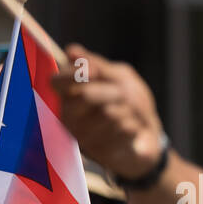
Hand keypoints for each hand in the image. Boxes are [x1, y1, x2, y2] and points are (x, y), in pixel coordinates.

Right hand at [52, 44, 165, 180]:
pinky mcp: (97, 152)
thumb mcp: (119, 77)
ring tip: (128, 117)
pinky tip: (130, 132)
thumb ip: (98, 66)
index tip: (95, 71)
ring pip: (108, 113)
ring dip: (128, 111)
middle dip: (114, 91)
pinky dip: (134, 126)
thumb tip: (71, 51)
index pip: (57, 81)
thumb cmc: (130, 104)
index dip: (75, 74)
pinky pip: (121, 129)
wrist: (145, 137)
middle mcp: (67, 115)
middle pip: (86, 94)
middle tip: (124, 94)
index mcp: (68, 95)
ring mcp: (80, 136)